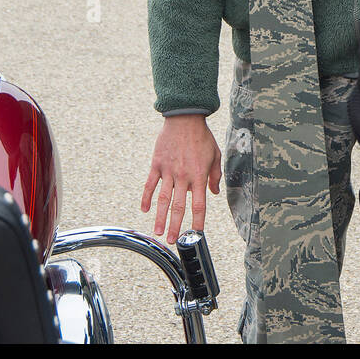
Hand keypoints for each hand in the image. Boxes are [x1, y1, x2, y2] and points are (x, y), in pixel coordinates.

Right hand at [141, 114, 221, 243]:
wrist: (185, 118)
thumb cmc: (202, 136)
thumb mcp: (215, 155)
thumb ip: (215, 176)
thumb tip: (214, 192)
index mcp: (199, 175)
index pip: (199, 204)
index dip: (197, 221)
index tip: (196, 234)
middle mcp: (183, 176)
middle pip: (178, 206)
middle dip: (175, 225)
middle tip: (172, 240)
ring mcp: (168, 170)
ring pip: (163, 199)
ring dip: (160, 217)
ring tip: (158, 232)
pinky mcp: (157, 164)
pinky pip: (150, 184)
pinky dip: (147, 197)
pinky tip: (145, 209)